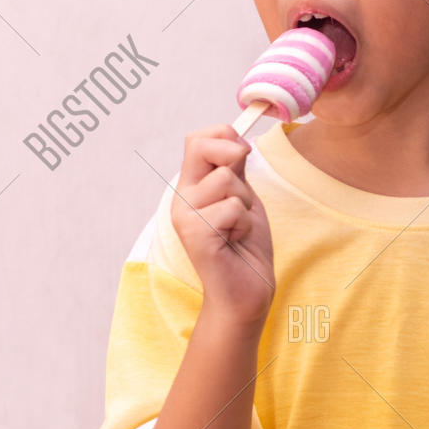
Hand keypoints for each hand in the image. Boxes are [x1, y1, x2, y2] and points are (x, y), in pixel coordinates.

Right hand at [169, 125, 274, 327]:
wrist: (246, 293)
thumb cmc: (245, 247)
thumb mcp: (243, 197)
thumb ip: (234, 169)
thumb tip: (237, 137)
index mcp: (191, 187)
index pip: (197, 139)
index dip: (224, 136)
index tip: (242, 157)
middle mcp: (181, 199)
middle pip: (201, 146)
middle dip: (233, 157)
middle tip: (242, 191)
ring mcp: (185, 217)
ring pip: (226, 180)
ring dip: (245, 203)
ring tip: (238, 228)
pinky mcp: (196, 236)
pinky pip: (232, 208)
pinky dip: (245, 223)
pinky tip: (236, 241)